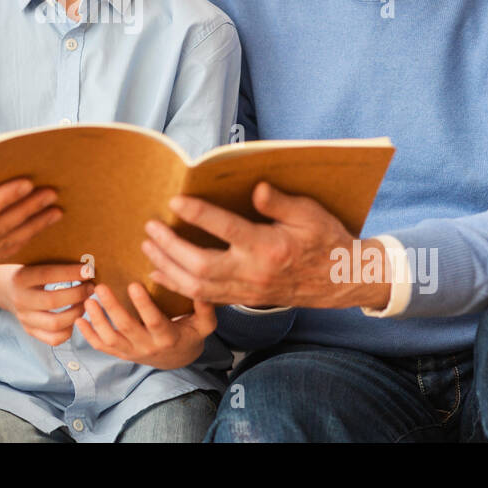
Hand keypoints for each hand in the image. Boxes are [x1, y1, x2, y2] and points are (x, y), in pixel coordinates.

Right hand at [4, 263, 94, 345]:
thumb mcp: (34, 261)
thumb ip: (54, 263)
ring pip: (55, 324)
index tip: (89, 270)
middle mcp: (20, 300)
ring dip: (77, 313)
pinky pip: (54, 339)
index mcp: (21, 278)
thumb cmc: (29, 270)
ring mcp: (24, 318)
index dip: (71, 273)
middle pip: (53, 301)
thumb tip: (86, 266)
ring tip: (86, 303)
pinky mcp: (30, 331)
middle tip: (91, 288)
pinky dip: (69, 330)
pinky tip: (75, 317)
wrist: (5, 288)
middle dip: (78, 295)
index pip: (48, 275)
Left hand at [75, 283, 215, 369]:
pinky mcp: (121, 354)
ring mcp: (132, 352)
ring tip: (88, 300)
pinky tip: (79, 319)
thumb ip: (204, 307)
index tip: (134, 284)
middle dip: (112, 307)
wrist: (177, 359)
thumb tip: (199, 287)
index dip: (144, 305)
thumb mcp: (204, 325)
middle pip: (126, 328)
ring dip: (97, 320)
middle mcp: (148, 346)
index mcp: (168, 336)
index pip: (155, 321)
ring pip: (110, 339)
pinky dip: (88, 335)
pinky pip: (102, 347)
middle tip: (101, 287)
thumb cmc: (190, 334)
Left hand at [141, 182, 391, 310]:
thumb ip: (279, 202)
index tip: (175, 201)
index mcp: (268, 247)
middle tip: (150, 226)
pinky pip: (204, 298)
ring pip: (197, 286)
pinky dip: (179, 287)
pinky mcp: (244, 299)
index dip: (198, 215)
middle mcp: (253, 273)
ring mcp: (246, 290)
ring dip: (168, 268)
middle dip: (170, 247)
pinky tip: (161, 274)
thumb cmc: (325, 240)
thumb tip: (255, 189)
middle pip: (200, 265)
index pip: (225, 230)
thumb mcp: (309, 213)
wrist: (340, 280)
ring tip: (148, 247)